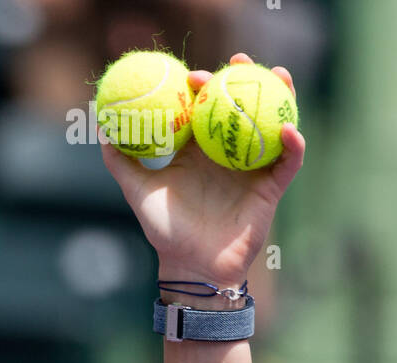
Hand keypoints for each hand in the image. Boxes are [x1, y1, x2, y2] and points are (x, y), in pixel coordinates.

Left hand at [99, 53, 305, 287]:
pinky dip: (293, 145)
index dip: (205, 85)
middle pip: (243, 106)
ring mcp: (252, 168)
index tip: (195, 75)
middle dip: (245, 78)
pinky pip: (287, 162)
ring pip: (273, 124)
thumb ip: (122, 163)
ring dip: (282, 96)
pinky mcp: (271, 188)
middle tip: (239, 61)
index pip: (207, 107)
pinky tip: (289, 129)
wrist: (191, 267)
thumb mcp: (139, 193)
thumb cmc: (165, 231)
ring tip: (280, 75)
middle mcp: (228, 153)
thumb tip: (102, 131)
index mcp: (201, 149)